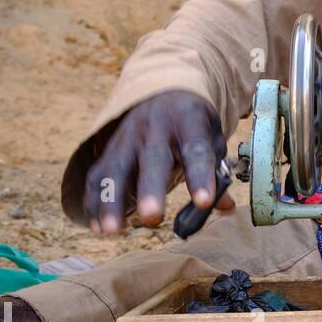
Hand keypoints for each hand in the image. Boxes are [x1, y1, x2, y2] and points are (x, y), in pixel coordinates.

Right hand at [83, 90, 232, 234]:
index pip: (196, 149)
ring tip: (112, 230)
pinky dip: (95, 202)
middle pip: (152, 159)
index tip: (204, 202)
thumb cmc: (193, 124)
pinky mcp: (108, 150)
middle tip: (152, 217)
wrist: (164, 90)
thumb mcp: (211, 138)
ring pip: (116, 168)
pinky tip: (97, 227)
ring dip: (111, 201)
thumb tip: (226, 207)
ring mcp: (127, 138)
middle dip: (150, 190)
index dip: (200, 175)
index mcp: (189, 121)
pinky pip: (98, 176)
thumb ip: (216, 172)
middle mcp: (155, 127)